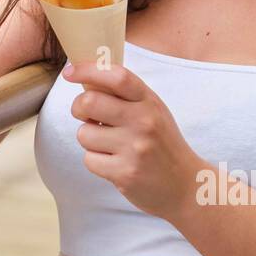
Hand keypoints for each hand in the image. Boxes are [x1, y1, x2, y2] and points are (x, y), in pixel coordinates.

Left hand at [62, 61, 202, 222]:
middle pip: (89, 102)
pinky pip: (89, 160)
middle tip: (85, 115)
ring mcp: (134, 148)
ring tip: (109, 145)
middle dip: (78, 108)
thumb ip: (123, 95)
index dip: (88, 70)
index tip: (70, 72)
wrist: (186, 185)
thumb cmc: (162, 143)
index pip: (117, 77)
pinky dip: (96, 161)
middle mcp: (143, 122)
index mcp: (149, 102)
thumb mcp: (151, 111)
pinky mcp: (125, 173)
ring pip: (84, 133)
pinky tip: (114, 162)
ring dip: (89, 139)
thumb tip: (85, 80)